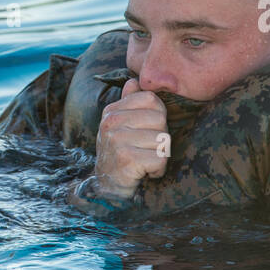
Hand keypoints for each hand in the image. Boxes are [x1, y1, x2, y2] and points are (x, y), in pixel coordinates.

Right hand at [89, 79, 169, 200]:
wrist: (107, 188)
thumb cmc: (119, 155)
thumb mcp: (120, 127)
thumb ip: (129, 103)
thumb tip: (134, 81)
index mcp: (112, 111)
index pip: (152, 99)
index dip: (156, 118)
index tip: (144, 133)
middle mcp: (111, 122)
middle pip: (160, 119)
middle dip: (159, 139)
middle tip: (143, 150)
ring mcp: (116, 140)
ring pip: (162, 140)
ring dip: (158, 156)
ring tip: (143, 161)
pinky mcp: (126, 159)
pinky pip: (159, 159)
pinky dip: (157, 170)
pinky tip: (144, 172)